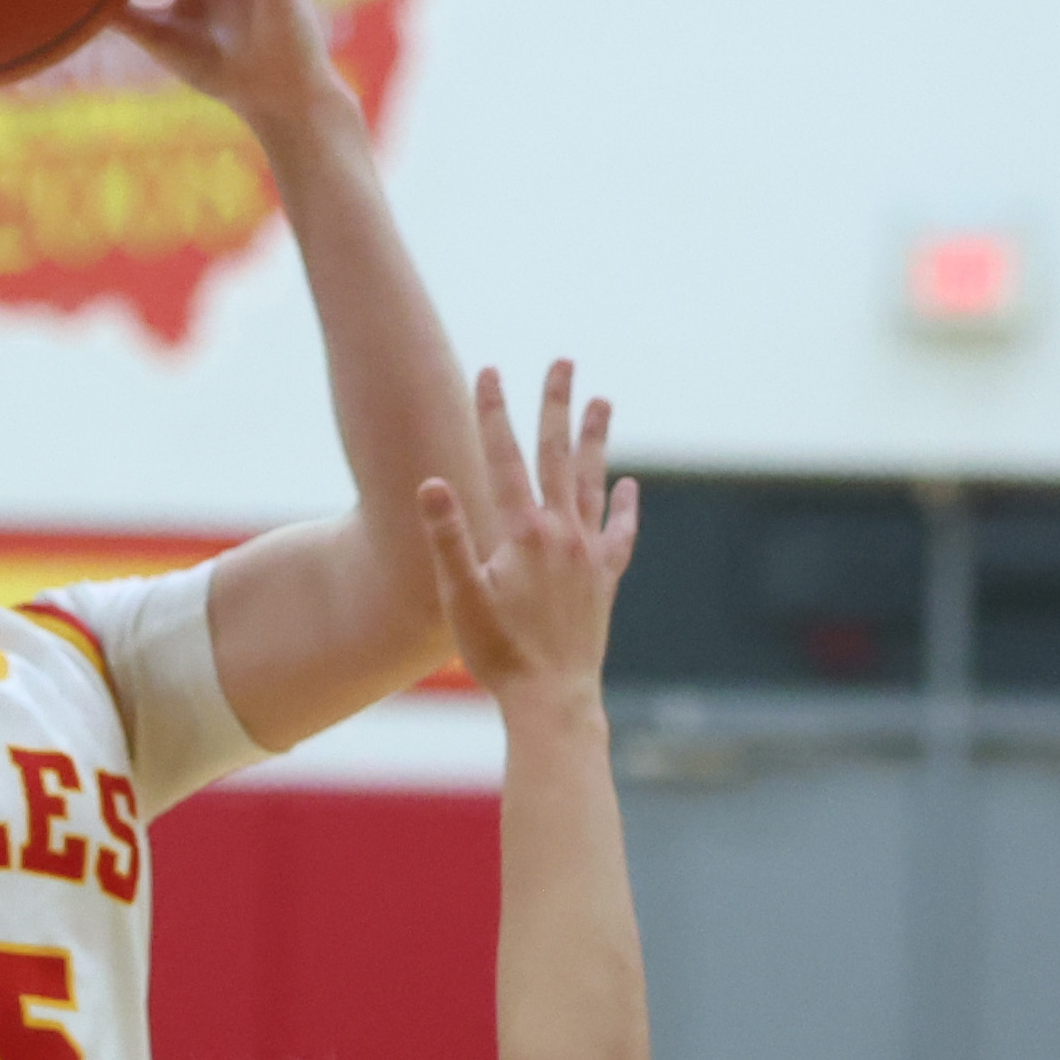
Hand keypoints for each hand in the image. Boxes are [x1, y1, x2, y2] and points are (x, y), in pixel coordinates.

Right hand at [418, 366, 637, 699]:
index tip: (489, 371)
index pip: (504, 458)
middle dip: (556, 405)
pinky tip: (628, 487)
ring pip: (592, 481)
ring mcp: (588, 554)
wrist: (552, 697)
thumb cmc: (498, 653)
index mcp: (523, 533)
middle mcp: (561, 533)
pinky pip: (619, 534)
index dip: (493, 412)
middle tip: (563, 362)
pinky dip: (625, 507)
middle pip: (557, 454)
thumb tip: (431, 482)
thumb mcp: (460, 597)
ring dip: (595, 439)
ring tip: (601, 401)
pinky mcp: (604, 579)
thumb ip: (447, 537)